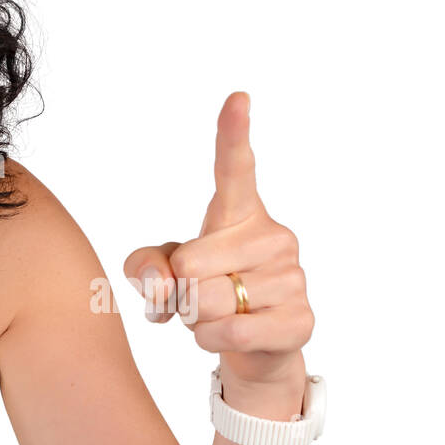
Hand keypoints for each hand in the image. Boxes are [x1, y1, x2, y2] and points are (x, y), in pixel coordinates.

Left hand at [124, 92, 313, 395]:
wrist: (249, 346)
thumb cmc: (204, 292)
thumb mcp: (160, 272)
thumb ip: (144, 266)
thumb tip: (164, 284)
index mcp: (239, 213)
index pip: (234, 168)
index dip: (233, 133)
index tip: (237, 97)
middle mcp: (273, 236)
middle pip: (190, 266)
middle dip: (178, 292)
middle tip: (195, 296)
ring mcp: (292, 277)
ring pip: (207, 303)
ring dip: (195, 320)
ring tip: (218, 314)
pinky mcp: (301, 320)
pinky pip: (231, 332)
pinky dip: (211, 341)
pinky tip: (227, 335)